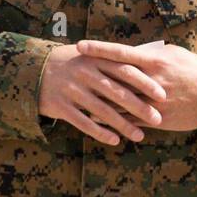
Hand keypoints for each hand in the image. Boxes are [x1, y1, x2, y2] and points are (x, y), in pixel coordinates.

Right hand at [38, 44, 166, 145]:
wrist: (34, 70)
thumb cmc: (71, 62)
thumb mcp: (90, 55)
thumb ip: (112, 60)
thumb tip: (146, 64)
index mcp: (95, 58)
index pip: (125, 70)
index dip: (145, 83)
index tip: (162, 95)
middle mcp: (85, 73)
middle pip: (117, 92)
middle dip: (139, 107)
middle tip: (157, 119)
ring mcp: (72, 90)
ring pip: (102, 111)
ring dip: (123, 125)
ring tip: (139, 136)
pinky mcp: (61, 106)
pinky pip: (84, 122)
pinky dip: (101, 133)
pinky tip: (115, 141)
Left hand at [76, 40, 196, 131]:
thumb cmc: (191, 68)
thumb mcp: (172, 54)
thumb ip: (149, 55)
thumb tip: (128, 52)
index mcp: (155, 61)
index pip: (121, 53)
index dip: (99, 49)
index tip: (80, 45)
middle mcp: (152, 81)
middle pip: (115, 77)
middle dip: (92, 72)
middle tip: (71, 68)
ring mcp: (154, 102)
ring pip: (120, 101)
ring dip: (97, 99)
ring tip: (76, 95)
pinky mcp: (159, 119)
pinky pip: (131, 120)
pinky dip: (113, 119)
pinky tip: (97, 118)